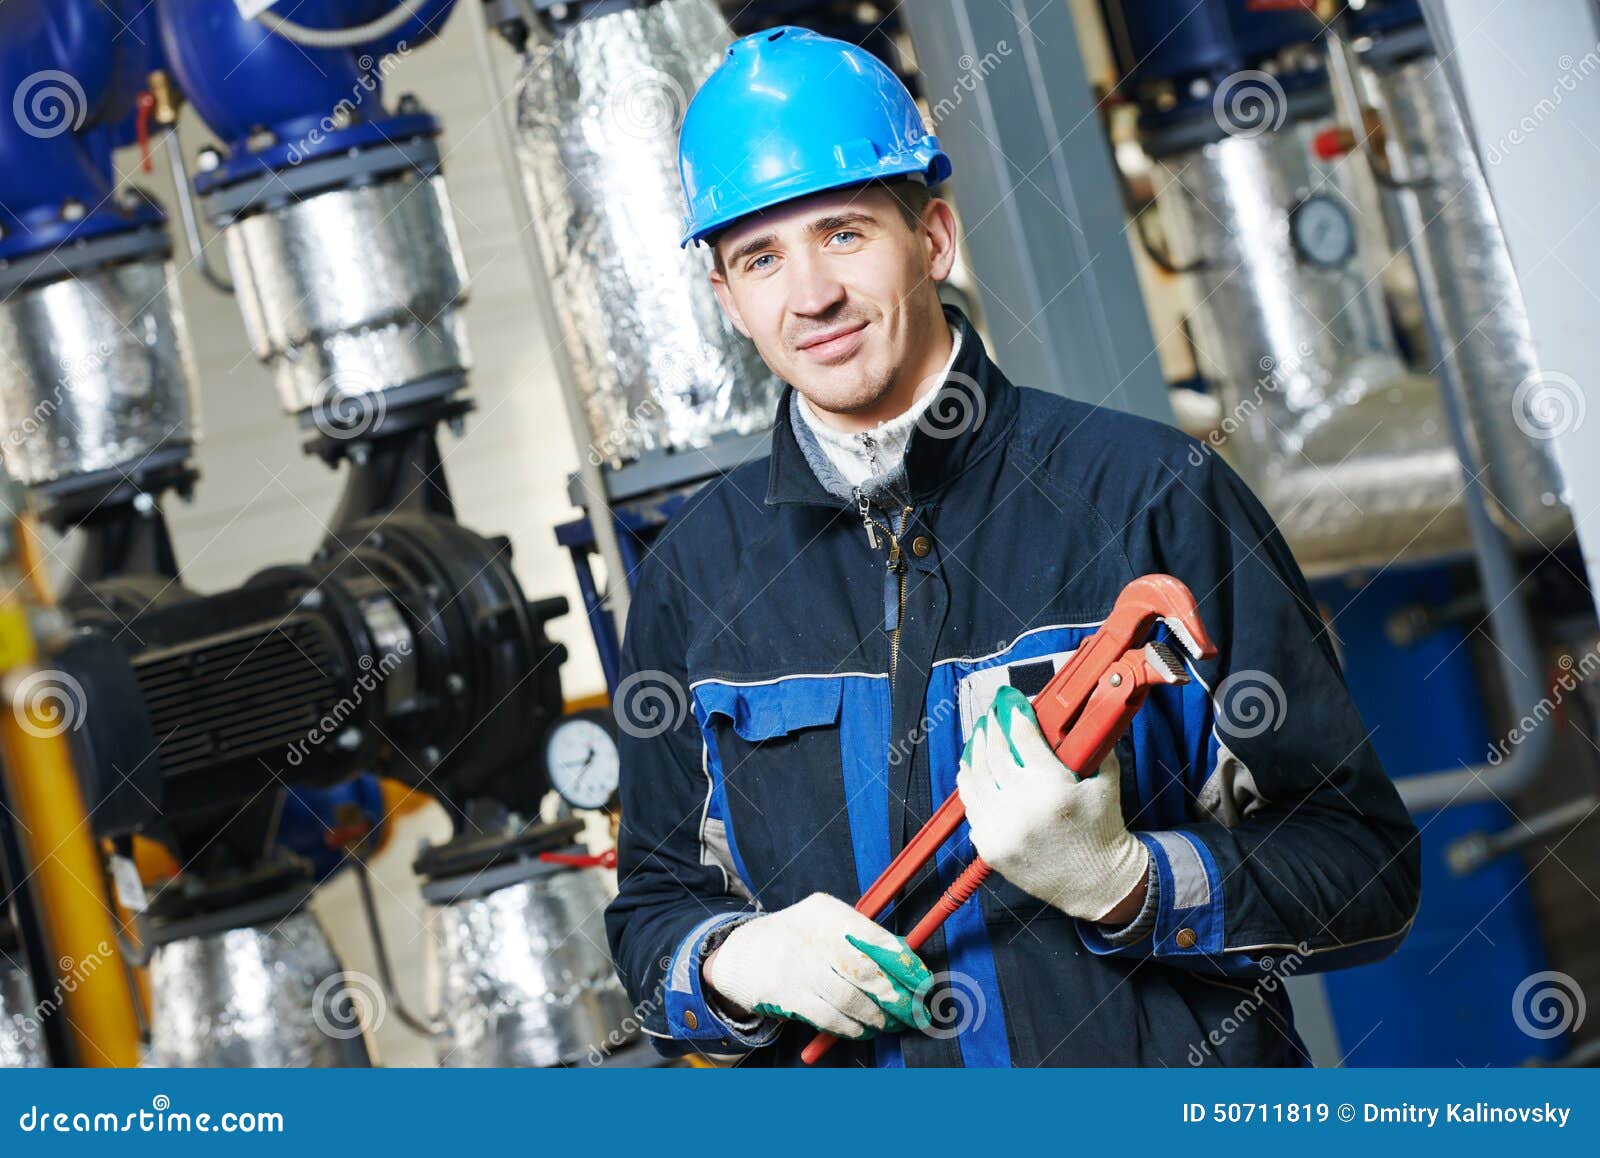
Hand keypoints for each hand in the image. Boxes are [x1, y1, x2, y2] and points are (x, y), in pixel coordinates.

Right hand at [702, 893, 932, 1039]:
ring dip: (877, 1016)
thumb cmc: (795, 939)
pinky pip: (829, 1017)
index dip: (903, 963)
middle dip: (897, 996)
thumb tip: (907, 960)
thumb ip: (861, 937)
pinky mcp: (785, 995)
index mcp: (827, 912)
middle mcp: (811, 935)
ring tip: (890, 1023)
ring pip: (850, 998)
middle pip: (866, 970)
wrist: (739, 954)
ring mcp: (796, 966)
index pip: (874, 937)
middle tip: (915, 1011)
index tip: (923, 981)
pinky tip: (863, 1029)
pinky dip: (852, 1027)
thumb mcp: (823, 923)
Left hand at [956, 685, 1148, 921]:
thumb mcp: (1106, 783)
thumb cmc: (1103, 831)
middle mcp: (1023, 807)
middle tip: (991, 716)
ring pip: (975, 778)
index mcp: (1053, 787)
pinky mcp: (991, 847)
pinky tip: (969, 770)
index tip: (1011, 703)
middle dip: (990, 728)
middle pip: (994, 753)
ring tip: (977, 737)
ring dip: (973, 751)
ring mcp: (1003, 829)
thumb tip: (1080, 717)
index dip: (1014, 714)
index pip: (1023, 737)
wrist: (1098, 883)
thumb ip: (1093, 747)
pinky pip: (971, 807)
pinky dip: (968, 784)